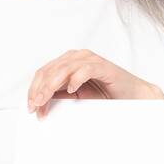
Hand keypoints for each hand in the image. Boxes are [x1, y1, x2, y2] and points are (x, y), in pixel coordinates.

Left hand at [27, 48, 163, 117]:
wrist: (133, 96)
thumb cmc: (107, 95)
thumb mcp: (77, 97)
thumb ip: (60, 95)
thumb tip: (39, 102)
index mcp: (69, 62)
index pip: (44, 72)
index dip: (34, 89)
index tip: (31, 107)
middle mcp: (78, 56)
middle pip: (50, 70)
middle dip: (39, 90)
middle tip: (35, 107)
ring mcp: (90, 59)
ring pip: (63, 69)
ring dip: (51, 86)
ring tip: (45, 101)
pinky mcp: (103, 66)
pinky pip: (85, 70)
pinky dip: (75, 80)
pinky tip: (71, 90)